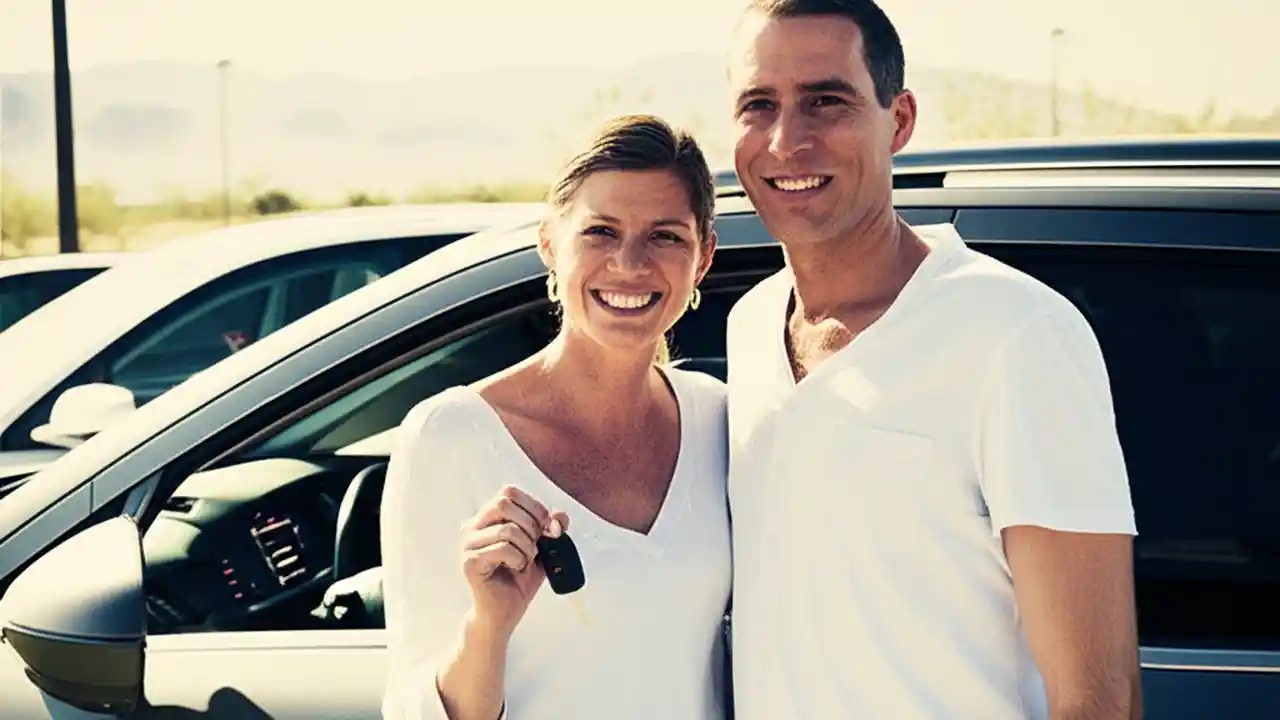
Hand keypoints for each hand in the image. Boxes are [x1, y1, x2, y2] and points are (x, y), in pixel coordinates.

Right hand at [459, 484, 568, 638]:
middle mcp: (473, 526)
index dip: (534, 507)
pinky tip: (515, 569)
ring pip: (506, 529)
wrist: (505, 611)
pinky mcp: (470, 562)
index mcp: (487, 517)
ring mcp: (468, 544)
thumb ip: (551, 528)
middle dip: (530, 524)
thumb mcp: (542, 548)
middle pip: (503, 503)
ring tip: (524, 561)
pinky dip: (518, 559)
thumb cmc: (519, 578)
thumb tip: (559, 516)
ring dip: (526, 547)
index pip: (509, 492)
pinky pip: (502, 549)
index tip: (546, 528)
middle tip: (535, 546)